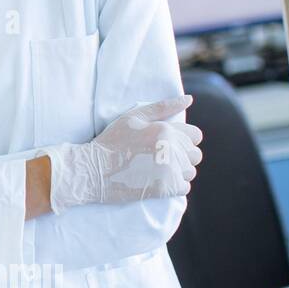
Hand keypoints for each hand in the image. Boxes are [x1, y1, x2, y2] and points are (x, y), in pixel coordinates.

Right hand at [45, 95, 203, 214]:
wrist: (93, 171)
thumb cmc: (111, 142)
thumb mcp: (133, 118)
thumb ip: (162, 107)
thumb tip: (189, 99)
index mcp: (165, 130)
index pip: (195, 136)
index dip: (183, 140)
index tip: (167, 145)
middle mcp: (170, 149)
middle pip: (195, 155)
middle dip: (181, 156)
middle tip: (158, 159)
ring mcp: (169, 170)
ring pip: (190, 172)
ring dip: (177, 172)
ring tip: (156, 170)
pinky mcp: (166, 188)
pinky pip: (184, 187)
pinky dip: (173, 186)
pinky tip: (155, 180)